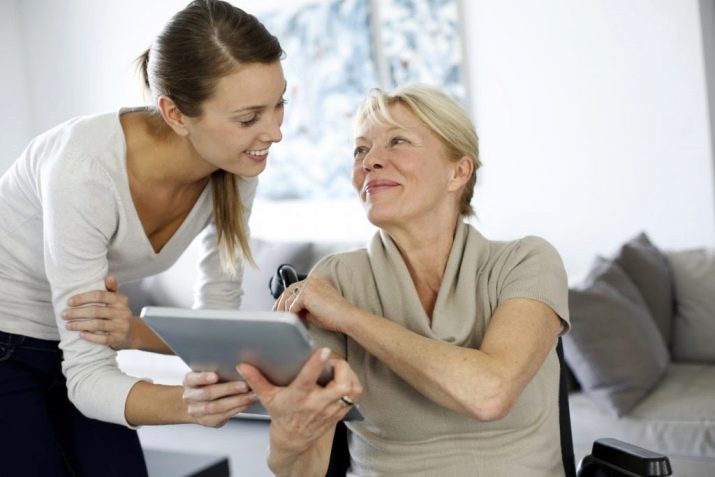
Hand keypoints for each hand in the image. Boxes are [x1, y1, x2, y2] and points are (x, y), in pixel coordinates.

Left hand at [62, 275, 135, 349]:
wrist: (133, 332)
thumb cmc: (119, 313)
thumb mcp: (118, 300)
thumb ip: (112, 289)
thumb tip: (109, 277)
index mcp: (120, 300)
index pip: (100, 295)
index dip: (83, 298)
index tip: (69, 302)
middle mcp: (122, 312)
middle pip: (95, 311)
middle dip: (77, 313)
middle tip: (64, 315)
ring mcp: (121, 326)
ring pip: (97, 324)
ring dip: (79, 325)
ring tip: (68, 325)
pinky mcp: (119, 338)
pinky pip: (103, 339)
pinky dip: (90, 337)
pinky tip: (81, 334)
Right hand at [182, 372, 257, 427]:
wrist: (196, 404)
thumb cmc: (207, 385)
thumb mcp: (206, 374)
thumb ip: (217, 370)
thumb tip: (240, 364)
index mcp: (189, 381)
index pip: (193, 378)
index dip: (203, 377)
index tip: (215, 376)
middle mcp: (190, 396)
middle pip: (208, 393)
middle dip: (228, 389)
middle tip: (245, 385)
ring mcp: (197, 411)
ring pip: (217, 407)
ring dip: (237, 401)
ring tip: (251, 395)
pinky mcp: (207, 421)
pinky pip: (223, 416)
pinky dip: (237, 409)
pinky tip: (247, 403)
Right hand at [238, 348, 362, 453]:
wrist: (294, 440)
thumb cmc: (283, 414)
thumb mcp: (268, 397)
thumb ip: (256, 380)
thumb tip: (242, 366)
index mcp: (299, 396)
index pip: (309, 379)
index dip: (317, 364)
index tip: (323, 351)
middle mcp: (318, 403)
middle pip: (340, 386)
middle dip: (341, 368)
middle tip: (333, 360)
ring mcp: (331, 408)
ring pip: (351, 389)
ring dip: (349, 375)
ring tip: (339, 368)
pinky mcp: (340, 411)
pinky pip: (355, 395)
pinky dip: (353, 383)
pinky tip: (344, 377)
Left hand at [274, 276, 352, 332]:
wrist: (347, 318)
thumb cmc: (335, 316)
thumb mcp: (315, 309)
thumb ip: (303, 307)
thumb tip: (290, 312)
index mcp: (315, 280)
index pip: (294, 288)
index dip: (285, 299)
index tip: (280, 310)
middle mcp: (311, 279)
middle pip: (288, 290)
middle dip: (280, 304)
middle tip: (276, 316)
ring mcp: (308, 285)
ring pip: (288, 299)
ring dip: (284, 311)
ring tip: (283, 322)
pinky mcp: (306, 294)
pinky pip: (292, 306)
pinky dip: (291, 315)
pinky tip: (292, 322)